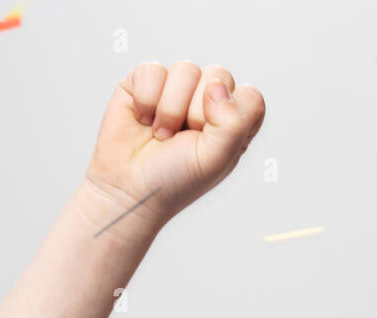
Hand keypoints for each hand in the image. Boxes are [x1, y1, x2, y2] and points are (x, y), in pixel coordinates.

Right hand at [84, 60, 264, 227]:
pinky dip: (145, 100)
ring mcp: (177, 88)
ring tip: (161, 133)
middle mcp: (208, 100)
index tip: (209, 141)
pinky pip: (152, 70)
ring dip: (169, 109)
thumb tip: (217, 86)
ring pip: (186, 69)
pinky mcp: (145, 80)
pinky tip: (142, 119)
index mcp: (232, 121)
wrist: (127, 189)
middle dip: (196, 113)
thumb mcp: (214, 160)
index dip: (230, 115)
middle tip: (181, 139)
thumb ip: (232, 124)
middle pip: (219, 76)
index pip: (249, 97)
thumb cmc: (174, 180)